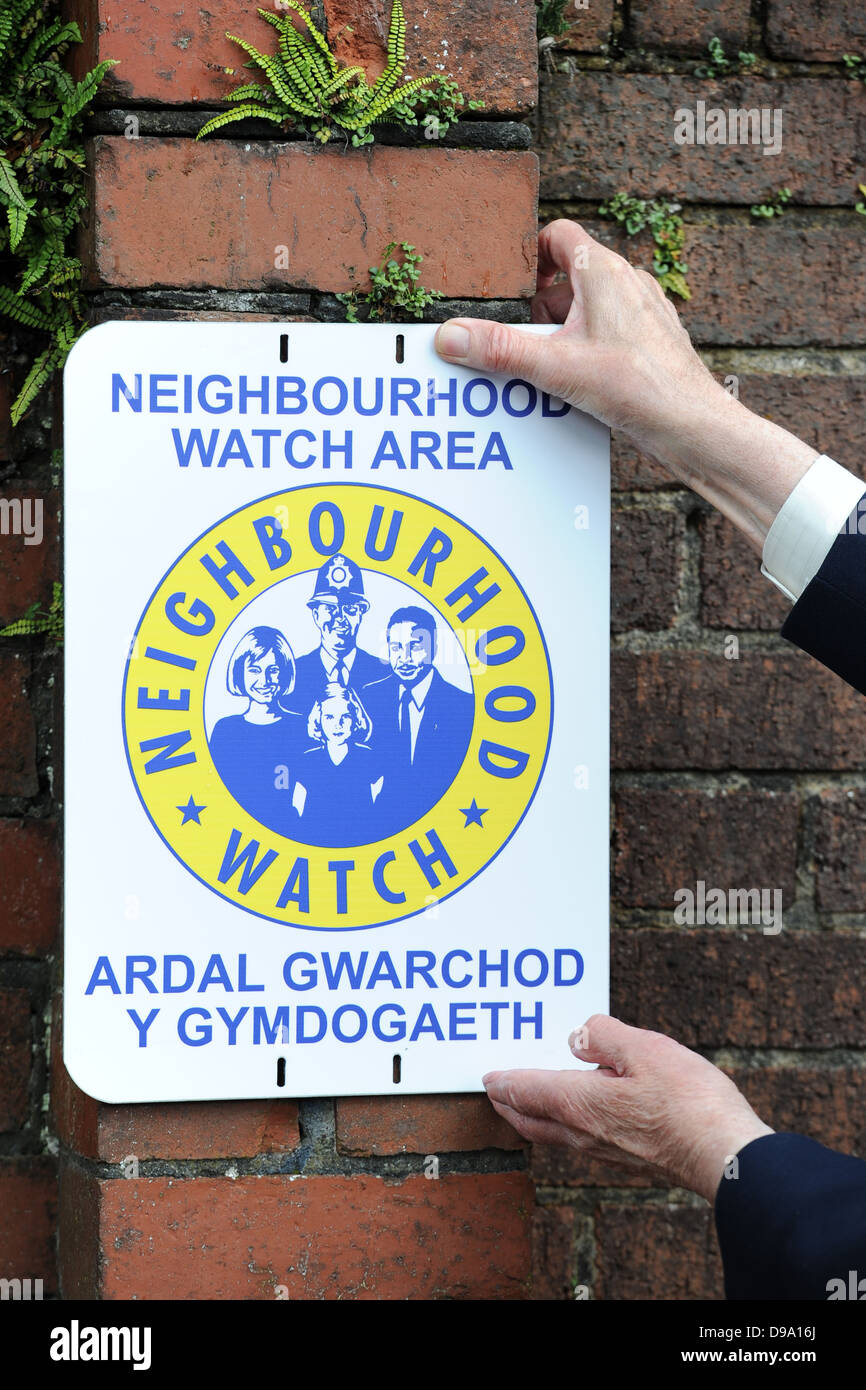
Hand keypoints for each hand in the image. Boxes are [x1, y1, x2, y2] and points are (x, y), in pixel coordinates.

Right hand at [434, 219, 816, 550]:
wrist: (691, 424)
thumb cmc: (637, 388)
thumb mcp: (555, 367)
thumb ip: (499, 350)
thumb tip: (450, 337)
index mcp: (604, 271)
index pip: (558, 235)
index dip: (529, 255)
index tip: (510, 285)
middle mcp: (628, 282)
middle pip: (568, 276)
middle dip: (540, 305)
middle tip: (523, 338)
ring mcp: (644, 310)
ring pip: (589, 305)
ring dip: (562, 329)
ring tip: (546, 366)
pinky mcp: (652, 339)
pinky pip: (609, 331)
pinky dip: (587, 347)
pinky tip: (579, 382)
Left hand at [482, 1014, 772, 1202]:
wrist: (726, 1157)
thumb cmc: (688, 1102)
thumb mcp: (643, 1049)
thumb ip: (604, 1037)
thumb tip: (577, 1036)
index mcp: (580, 1103)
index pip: (527, 1091)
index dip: (504, 1081)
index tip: (487, 1078)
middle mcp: (585, 1133)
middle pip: (532, 1121)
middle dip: (510, 1105)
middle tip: (496, 1091)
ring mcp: (606, 1150)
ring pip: (555, 1133)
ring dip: (533, 1116)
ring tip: (528, 1100)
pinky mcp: (629, 1157)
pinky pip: (580, 1139)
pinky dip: (564, 1123)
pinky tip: (581, 1113)